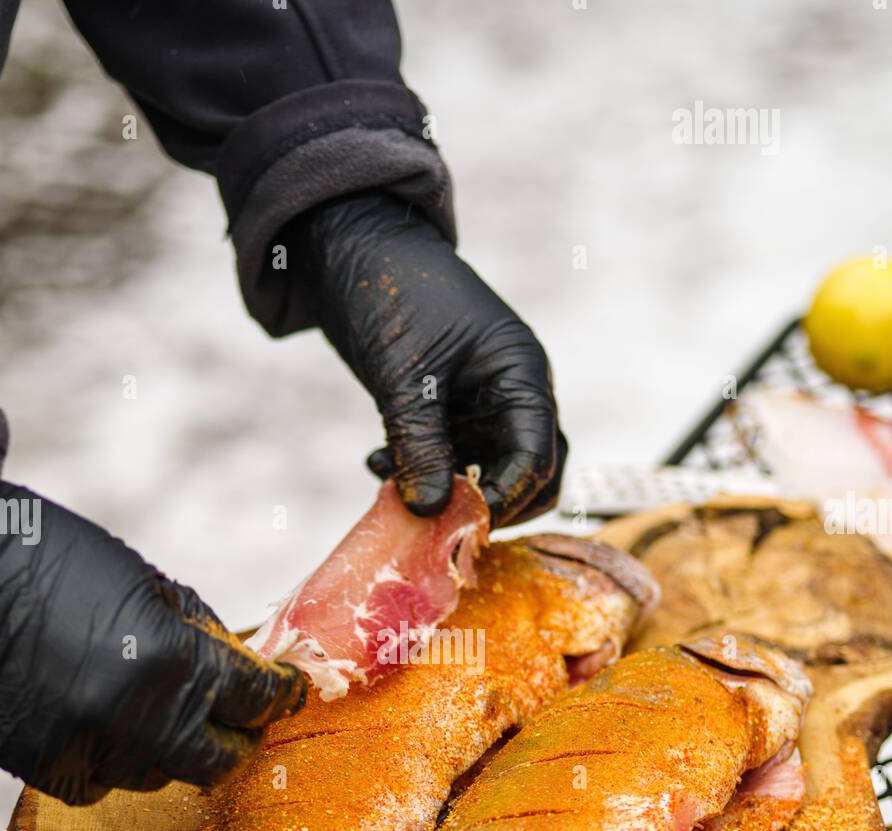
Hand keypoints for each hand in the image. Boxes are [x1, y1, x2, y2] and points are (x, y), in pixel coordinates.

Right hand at [0, 484, 305, 804]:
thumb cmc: (55, 558)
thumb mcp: (149, 584)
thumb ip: (200, 639)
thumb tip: (241, 675)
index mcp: (175, 660)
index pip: (256, 700)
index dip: (281, 696)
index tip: (290, 693)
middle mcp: (139, 718)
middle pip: (218, 760)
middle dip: (235, 737)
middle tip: (237, 720)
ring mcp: (89, 749)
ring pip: (158, 775)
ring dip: (168, 747)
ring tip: (155, 711)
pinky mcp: (44, 767)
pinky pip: (100, 783)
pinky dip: (110, 759)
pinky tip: (101, 722)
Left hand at [293, 191, 565, 524]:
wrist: (352, 245)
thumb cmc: (390, 293)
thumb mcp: (405, 378)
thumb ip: (421, 445)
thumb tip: (431, 510)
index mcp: (520, 374)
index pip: (539, 456)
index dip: (508, 496)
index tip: (466, 522)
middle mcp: (512, 392)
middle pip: (530, 473)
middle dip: (489, 504)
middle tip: (441, 524)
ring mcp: (481, 402)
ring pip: (485, 471)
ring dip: (446, 491)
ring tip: (394, 489)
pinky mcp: (448, 409)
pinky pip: (449, 458)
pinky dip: (421, 472)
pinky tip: (377, 465)